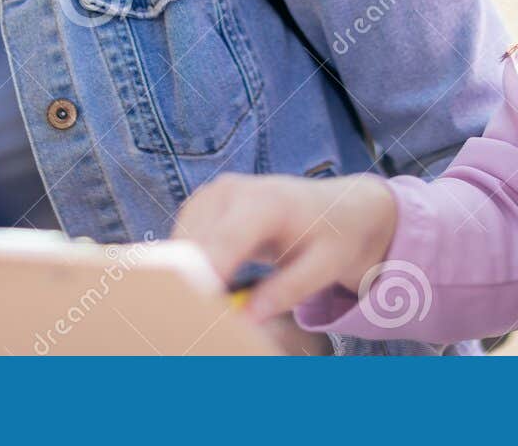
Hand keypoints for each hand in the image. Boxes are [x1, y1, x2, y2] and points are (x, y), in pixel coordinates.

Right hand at [173, 172, 397, 321]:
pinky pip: (182, 241)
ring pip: (179, 245)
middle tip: (206, 327)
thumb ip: (285, 292)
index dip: (201, 283)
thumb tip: (244, 320)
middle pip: (191, 247)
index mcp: (266, 203)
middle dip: (192, 287)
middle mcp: (231, 190)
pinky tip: (213, 282)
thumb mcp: (324, 268)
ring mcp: (213, 192)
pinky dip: (190, 266)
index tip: (196, 319)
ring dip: (187, 278)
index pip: (220, 247)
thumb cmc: (334, 236)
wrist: (338, 205)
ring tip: (213, 306)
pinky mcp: (203, 201)